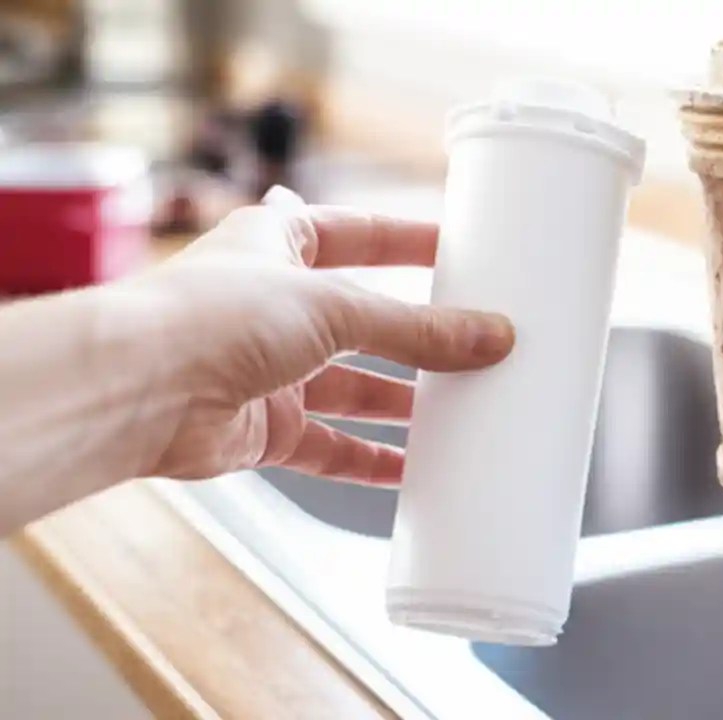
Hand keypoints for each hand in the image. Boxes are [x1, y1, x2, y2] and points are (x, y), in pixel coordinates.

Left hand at [138, 187, 512, 484]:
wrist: (138, 391)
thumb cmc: (211, 317)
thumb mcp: (335, 306)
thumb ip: (416, 328)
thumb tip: (492, 336)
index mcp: (278, 244)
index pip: (357, 234)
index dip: (407, 241)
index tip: (462, 251)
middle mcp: (273, 305)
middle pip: (364, 320)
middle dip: (418, 335)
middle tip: (476, 341)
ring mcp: (267, 369)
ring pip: (353, 387)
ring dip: (404, 401)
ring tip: (462, 408)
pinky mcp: (263, 428)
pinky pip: (330, 447)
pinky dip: (370, 459)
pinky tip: (413, 469)